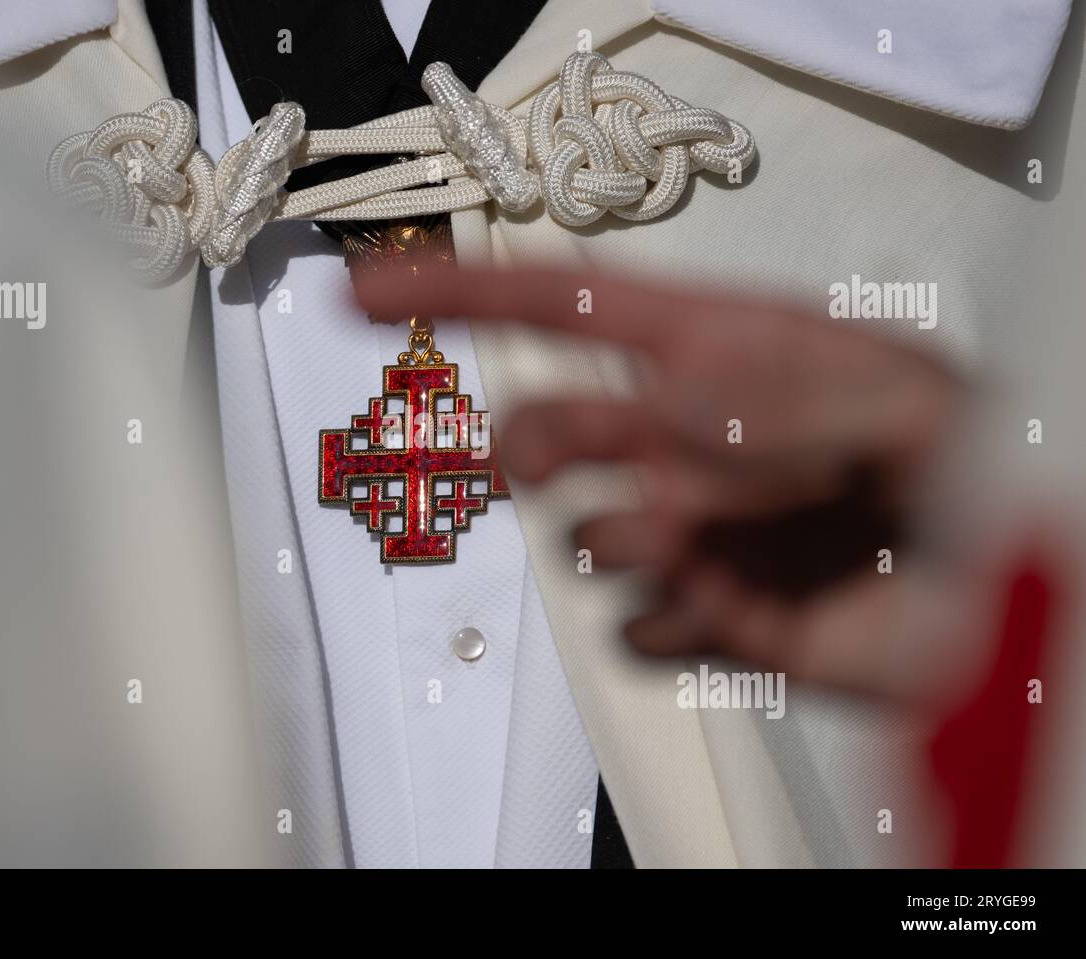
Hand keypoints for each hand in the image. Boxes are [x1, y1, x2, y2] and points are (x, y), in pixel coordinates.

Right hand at [358, 264, 969, 701]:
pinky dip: (665, 627)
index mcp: (710, 358)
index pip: (562, 311)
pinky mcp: (705, 617)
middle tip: (548, 457)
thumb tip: (653, 405)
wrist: (991, 582)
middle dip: (531, 445)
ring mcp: (689, 530)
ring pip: (582, 539)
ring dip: (623, 539)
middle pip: (545, 435)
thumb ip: (753, 392)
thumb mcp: (868, 387)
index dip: (463, 293)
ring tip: (705, 543)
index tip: (370, 290)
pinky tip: (729, 607)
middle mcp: (683, 444)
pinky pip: (635, 631)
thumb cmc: (947, 456)